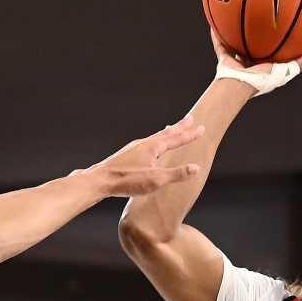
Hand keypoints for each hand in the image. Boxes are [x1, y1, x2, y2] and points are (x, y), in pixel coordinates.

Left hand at [82, 116, 204, 196]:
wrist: (100, 180)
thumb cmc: (127, 180)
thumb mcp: (156, 180)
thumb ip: (176, 174)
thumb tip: (196, 168)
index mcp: (152, 147)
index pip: (176, 139)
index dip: (190, 134)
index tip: (201, 128)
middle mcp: (143, 144)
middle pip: (165, 133)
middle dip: (179, 127)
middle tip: (190, 119)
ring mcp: (134, 148)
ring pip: (155, 138)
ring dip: (166, 134)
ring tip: (171, 129)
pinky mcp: (127, 155)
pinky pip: (146, 144)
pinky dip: (154, 142)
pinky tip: (150, 149)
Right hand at [210, 28, 301, 77]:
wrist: (240, 85)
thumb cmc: (262, 80)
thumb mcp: (284, 71)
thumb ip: (298, 64)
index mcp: (263, 69)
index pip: (270, 57)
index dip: (274, 48)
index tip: (278, 37)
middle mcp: (249, 66)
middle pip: (252, 50)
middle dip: (254, 40)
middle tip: (257, 25)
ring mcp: (236, 63)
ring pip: (235, 46)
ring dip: (234, 36)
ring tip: (235, 21)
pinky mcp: (224, 60)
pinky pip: (220, 46)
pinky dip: (217, 37)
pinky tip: (216, 24)